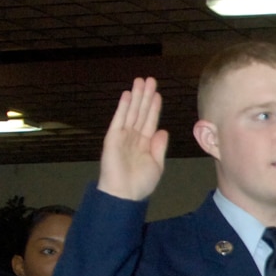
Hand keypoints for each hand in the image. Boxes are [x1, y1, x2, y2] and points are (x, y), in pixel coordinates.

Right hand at [98, 77, 168, 201]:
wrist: (124, 195)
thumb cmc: (140, 184)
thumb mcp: (156, 165)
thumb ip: (159, 147)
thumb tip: (163, 130)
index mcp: (144, 144)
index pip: (150, 121)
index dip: (154, 107)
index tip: (158, 94)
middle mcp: (133, 137)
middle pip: (141, 112)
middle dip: (146, 96)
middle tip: (150, 79)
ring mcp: (122, 136)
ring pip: (131, 112)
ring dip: (136, 96)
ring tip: (140, 81)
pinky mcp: (112, 138)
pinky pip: (118, 119)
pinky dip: (123, 107)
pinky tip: (127, 95)